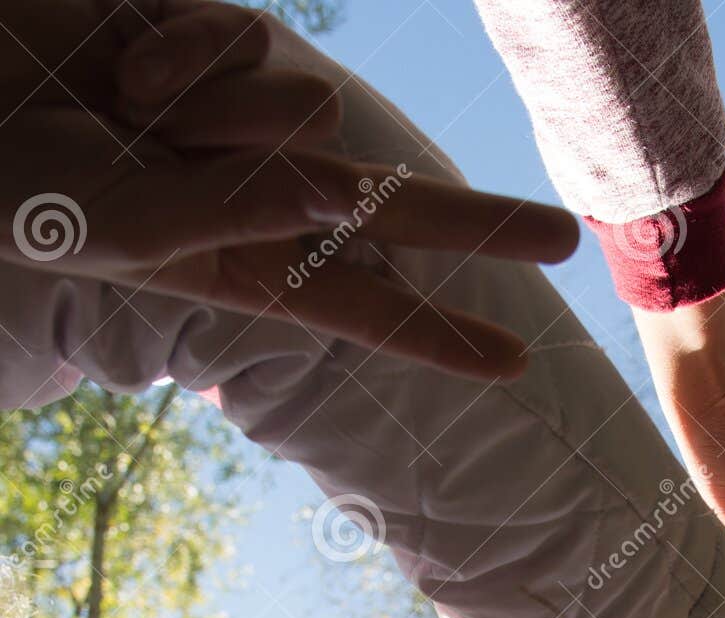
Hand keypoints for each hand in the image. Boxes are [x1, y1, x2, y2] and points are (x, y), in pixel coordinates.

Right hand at [0, 1, 579, 379]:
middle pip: (396, 215)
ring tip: (136, 117)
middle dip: (479, 228)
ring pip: (307, 112)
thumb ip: (230, 215)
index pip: (361, 310)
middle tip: (565, 244)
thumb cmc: (16, 188)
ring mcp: (242, 123)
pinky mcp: (218, 48)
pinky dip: (188, 57)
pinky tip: (128, 72)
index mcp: (242, 268)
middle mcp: (258, 198)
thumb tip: (337, 186)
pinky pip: (249, 45)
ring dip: (226, 116)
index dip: (438, 336)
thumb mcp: (123, 226)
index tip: (517, 361)